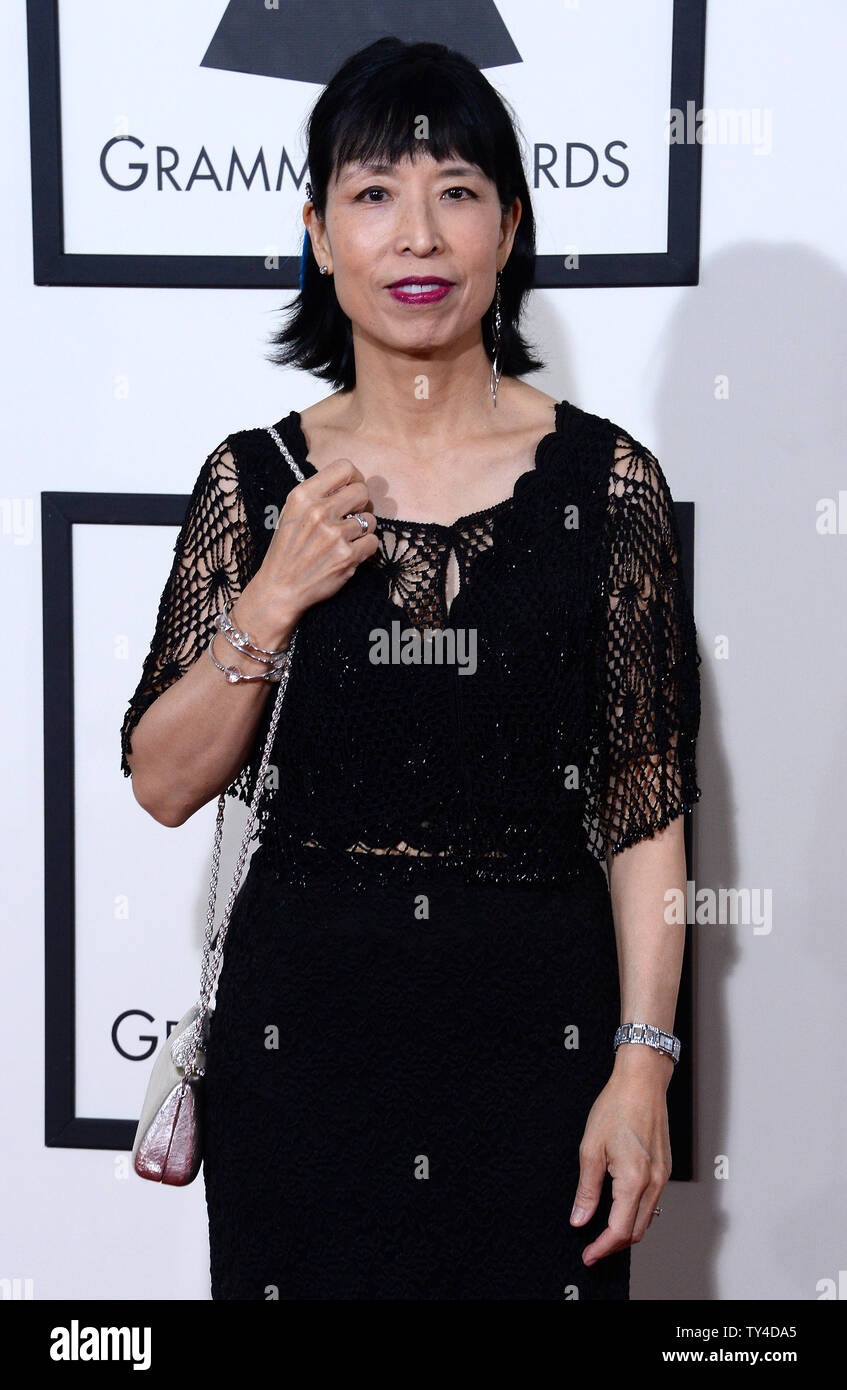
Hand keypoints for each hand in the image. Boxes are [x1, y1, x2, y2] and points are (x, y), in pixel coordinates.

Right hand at [253, 458, 379, 629]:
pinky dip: (366, 548)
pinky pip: (373, 542)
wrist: (280, 588)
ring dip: (363, 529)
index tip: (352, 490)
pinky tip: (350, 553)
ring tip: (346, 539)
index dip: (355, 478)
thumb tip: (352, 482)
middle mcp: (318, 512)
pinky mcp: (347, 556)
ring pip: (371, 519)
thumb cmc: (288, 550)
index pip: (344, 467)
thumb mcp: (292, 513)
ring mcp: (334, 535)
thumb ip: (318, 495)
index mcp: (302, 496)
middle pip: (362, 491)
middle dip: (362, 504)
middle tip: (352, 516)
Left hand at [569, 1049, 672, 1264]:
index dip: (602, 1248)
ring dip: (626, 1230)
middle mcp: (654, 1182)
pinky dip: (636, 1212)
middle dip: (614, 1244)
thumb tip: (580, 1218)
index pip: (620, 1230)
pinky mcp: (664, 1168)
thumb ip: (587, 1189)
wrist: (642, 1082)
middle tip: (591, 1246)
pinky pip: (652, 1201)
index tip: (588, 1255)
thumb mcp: (591, 1148)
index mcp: (634, 1180)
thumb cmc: (617, 1107)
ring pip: (647, 1218)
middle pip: (637, 1231)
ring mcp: (663, 1176)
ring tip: (601, 1230)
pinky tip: (619, 1207)